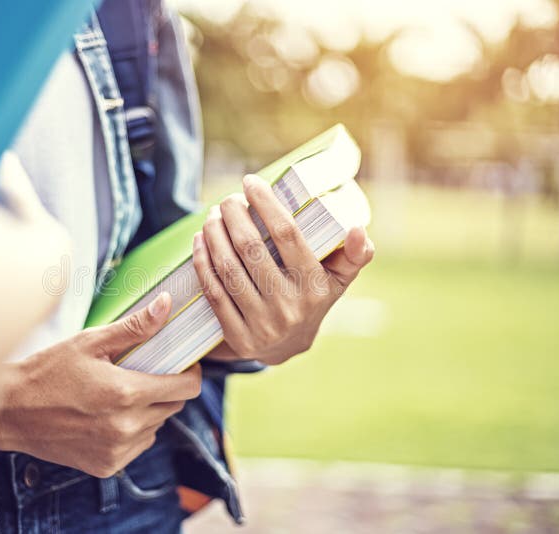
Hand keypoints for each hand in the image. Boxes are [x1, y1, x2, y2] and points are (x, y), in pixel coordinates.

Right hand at [0, 293, 201, 477]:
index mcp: (126, 393)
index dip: (190, 372)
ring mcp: (117, 451)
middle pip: (174, 406)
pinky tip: (107, 415)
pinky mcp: (108, 467)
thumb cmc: (48, 370)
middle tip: (143, 371)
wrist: (9, 412)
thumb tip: (166, 305)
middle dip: (166, 387)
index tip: (181, 362)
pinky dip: (132, 430)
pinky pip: (138, 445)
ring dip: (149, 409)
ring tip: (120, 394)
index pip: (187, 387)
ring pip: (157, 426)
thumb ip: (135, 327)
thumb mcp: (90, 342)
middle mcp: (126, 427)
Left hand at [193, 174, 373, 364]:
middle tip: (227, 199)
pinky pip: (213, 292)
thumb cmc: (312, 298)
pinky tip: (200, 240)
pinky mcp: (238, 337)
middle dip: (234, 216)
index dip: (266, 204)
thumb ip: (354, 253)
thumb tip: (358, 228)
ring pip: (228, 269)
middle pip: (251, 249)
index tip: (251, 182)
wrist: (287, 348)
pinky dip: (203, 261)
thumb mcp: (338, 279)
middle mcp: (289, 307)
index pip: (288, 235)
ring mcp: (261, 325)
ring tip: (212, 216)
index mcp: (314, 286)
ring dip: (214, 235)